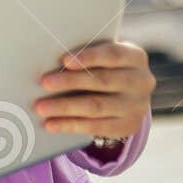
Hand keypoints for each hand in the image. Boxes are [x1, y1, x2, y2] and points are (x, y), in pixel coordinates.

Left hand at [34, 41, 153, 139]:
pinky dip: (70, 125)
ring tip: (41, 107)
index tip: (65, 60)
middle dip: (70, 82)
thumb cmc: (103, 68)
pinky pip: (96, 127)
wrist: (125, 96)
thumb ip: (84, 56)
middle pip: (102, 81)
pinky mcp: (128, 126)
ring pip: (96, 106)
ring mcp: (137, 106)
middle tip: (44, 83)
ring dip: (65, 107)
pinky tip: (51, 124)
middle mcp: (141, 81)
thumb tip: (47, 59)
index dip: (89, 57)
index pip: (113, 55)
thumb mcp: (101, 58)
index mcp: (135, 57)